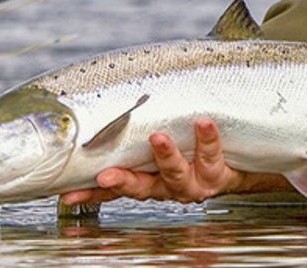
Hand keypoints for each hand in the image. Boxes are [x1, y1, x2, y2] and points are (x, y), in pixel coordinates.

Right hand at [59, 117, 254, 205]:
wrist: (236, 167)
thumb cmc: (190, 154)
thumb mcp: (159, 152)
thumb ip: (134, 139)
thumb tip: (97, 111)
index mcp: (147, 181)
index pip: (113, 190)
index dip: (91, 194)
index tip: (70, 194)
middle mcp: (166, 186)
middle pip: (141, 187)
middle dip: (123, 182)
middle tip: (107, 175)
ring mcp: (191, 182)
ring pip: (175, 173)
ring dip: (165, 156)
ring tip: (158, 138)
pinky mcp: (216, 173)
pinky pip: (210, 155)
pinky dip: (206, 138)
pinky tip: (203, 123)